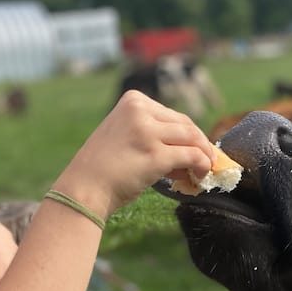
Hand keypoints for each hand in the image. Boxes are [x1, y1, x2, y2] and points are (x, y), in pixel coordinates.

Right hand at [54, 90, 216, 218]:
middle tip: (207, 160)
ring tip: (205, 169)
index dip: (188, 134)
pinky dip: (202, 164)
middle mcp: (140, 110)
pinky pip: (191, 155)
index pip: (172, 115)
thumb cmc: (103, 169)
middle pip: (185, 124)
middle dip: (200, 143)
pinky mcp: (156, 154)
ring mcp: (148, 131)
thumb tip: (190, 151)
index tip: (195, 149)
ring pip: (192, 138)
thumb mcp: (126, 137)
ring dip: (204, 154)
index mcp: (133, 101)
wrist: (84, 188)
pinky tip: (200, 175)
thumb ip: (152, 135)